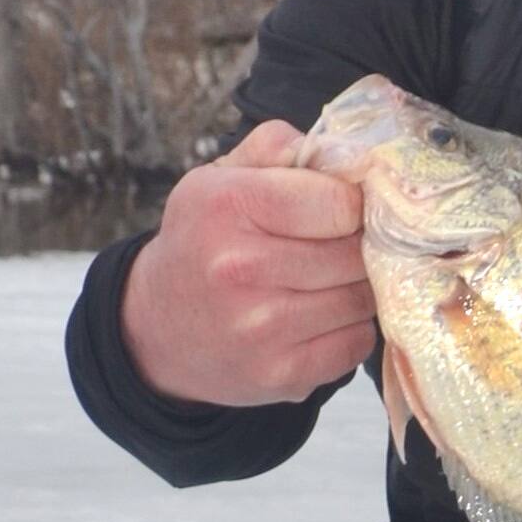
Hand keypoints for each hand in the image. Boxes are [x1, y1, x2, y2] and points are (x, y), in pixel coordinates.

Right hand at [120, 119, 377, 406]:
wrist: (158, 328)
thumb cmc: (203, 241)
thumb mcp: (220, 178)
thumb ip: (278, 148)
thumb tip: (344, 150)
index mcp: (228, 204)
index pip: (340, 201)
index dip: (354, 203)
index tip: (345, 208)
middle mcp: (241, 267)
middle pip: (356, 252)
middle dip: (360, 246)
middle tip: (341, 245)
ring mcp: (262, 327)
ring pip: (363, 298)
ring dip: (358, 287)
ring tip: (328, 280)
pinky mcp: (283, 374)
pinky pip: (357, 343)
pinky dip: (351, 328)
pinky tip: (321, 316)